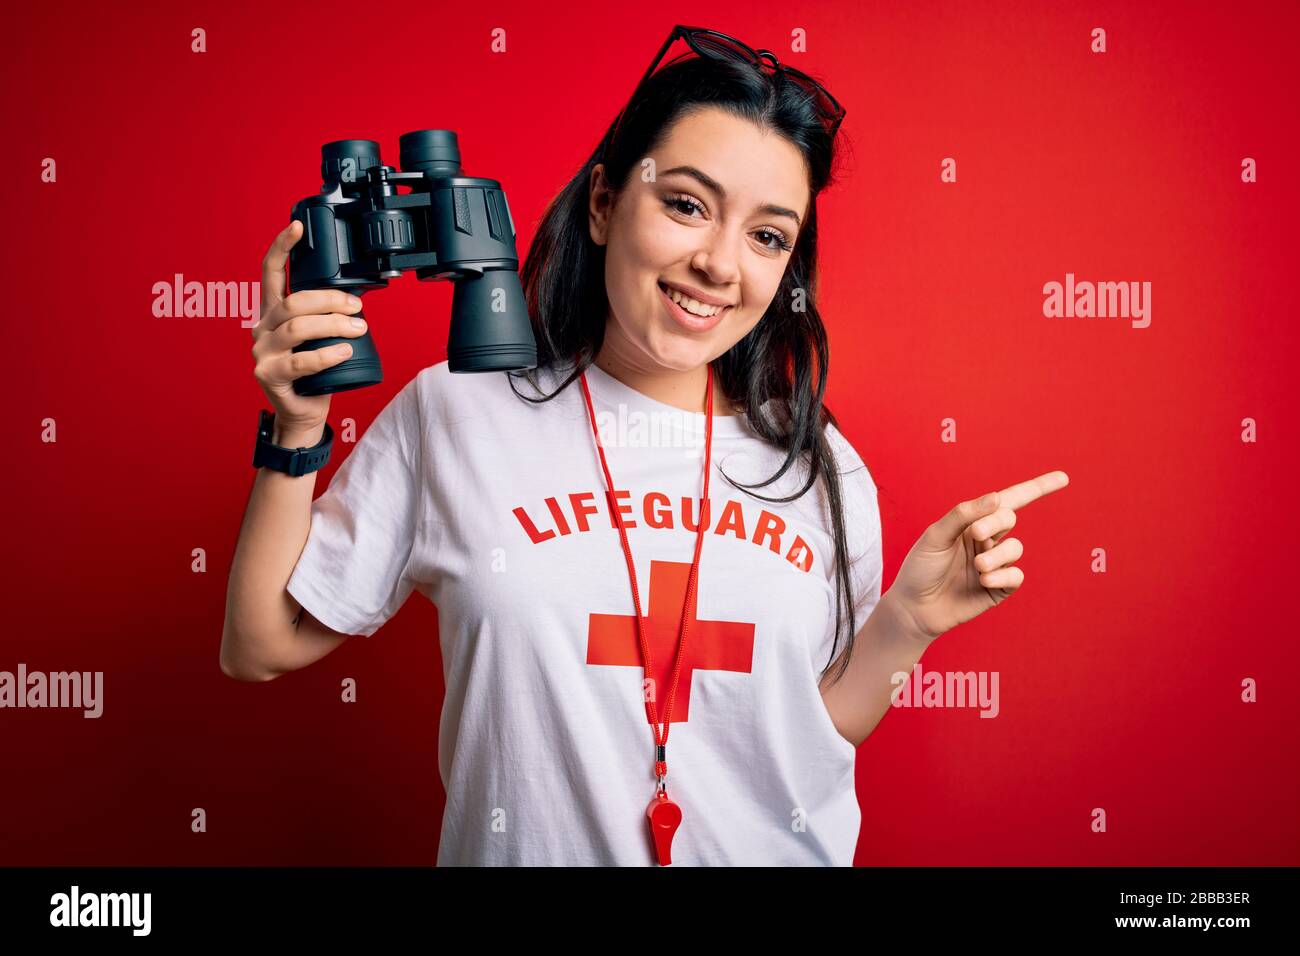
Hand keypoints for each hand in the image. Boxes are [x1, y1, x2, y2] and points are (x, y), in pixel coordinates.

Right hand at [250, 220, 369, 438]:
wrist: (303, 412)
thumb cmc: (314, 372)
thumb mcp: (318, 338)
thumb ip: (325, 317)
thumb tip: (358, 298)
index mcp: (272, 313)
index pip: (270, 272)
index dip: (282, 247)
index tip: (298, 227)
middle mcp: (261, 328)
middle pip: (294, 301)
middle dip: (330, 300)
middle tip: (357, 308)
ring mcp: (262, 352)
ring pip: (297, 328)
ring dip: (334, 324)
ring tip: (359, 328)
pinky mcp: (269, 375)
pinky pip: (301, 361)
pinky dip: (327, 354)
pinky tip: (344, 350)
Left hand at [888, 471, 1069, 643]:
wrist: (913, 608)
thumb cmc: (920, 568)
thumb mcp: (935, 536)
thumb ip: (963, 515)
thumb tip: (996, 497)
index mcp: (971, 522)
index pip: (1007, 501)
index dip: (1036, 488)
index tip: (1063, 478)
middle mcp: (986, 541)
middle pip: (1009, 518)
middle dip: (995, 522)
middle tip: (975, 534)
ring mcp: (994, 564)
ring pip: (1015, 548)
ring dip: (997, 555)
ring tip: (977, 566)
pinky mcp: (998, 589)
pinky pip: (1016, 577)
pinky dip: (1002, 576)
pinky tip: (984, 581)